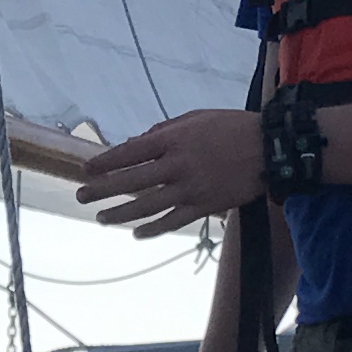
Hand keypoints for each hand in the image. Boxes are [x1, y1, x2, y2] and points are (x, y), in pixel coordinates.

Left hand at [74, 109, 262, 236]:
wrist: (270, 149)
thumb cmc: (233, 127)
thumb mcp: (196, 117)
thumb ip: (163, 130)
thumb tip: (135, 144)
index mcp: (174, 140)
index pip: (129, 153)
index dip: (105, 162)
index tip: (86, 169)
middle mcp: (178, 165)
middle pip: (132, 181)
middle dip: (102, 190)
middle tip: (81, 197)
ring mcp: (191, 189)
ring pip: (148, 205)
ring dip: (122, 213)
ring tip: (102, 218)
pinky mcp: (205, 206)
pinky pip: (173, 221)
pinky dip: (154, 229)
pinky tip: (138, 233)